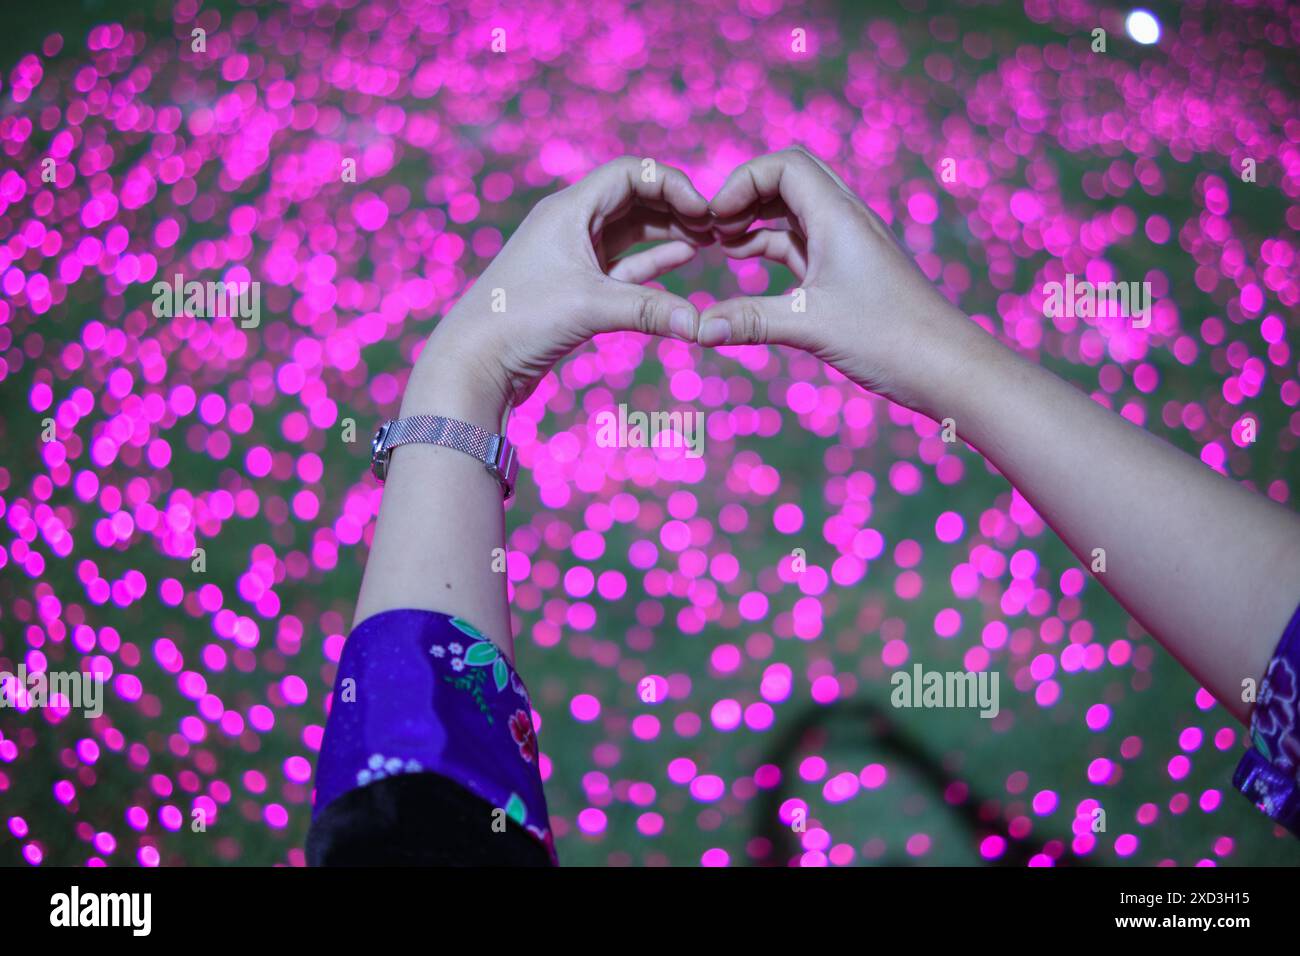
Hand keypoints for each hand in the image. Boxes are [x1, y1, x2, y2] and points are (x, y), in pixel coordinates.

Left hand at [405, 156, 712, 425]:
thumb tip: (701, 326)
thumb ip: (650, 309)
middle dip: (676, 209)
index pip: (630, 174)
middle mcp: (569, 224)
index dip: (671, 184)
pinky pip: (623, 264)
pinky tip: (684, 257)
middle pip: (634, 199)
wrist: (475, 363)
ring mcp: (572, 255)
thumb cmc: (521, 321)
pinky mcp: (574, 286)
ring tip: (710, 241)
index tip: (705, 211)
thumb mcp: (590, 306)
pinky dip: (652, 260)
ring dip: (668, 234)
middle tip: (717, 227)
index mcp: (568, 210)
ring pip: (631, 232)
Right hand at [700, 147, 978, 411]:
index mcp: (838, 216)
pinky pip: (801, 243)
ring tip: (720, 245)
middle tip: (713, 229)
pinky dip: (770, 246)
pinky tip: (746, 265)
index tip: (714, 218)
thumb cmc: (890, 339)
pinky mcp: (849, 271)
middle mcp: (845, 220)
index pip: (784, 165)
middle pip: (787, 180)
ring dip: (756, 221)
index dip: (742, 181)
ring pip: (793, 212)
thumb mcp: (810, 326)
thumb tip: (695, 330)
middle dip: (745, 196)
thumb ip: (749, 321)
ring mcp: (848, 245)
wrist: (946, 366)